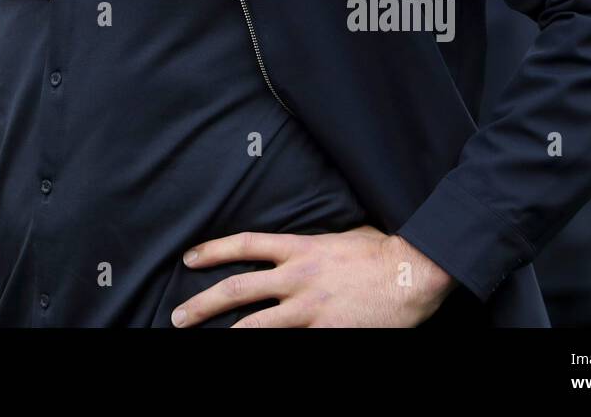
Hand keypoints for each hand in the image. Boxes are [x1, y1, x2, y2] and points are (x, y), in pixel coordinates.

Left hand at [172, 226, 455, 327]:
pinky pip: (290, 347)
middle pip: (238, 288)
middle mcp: (297, 277)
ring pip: (255, 326)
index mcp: (300, 248)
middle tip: (177, 316)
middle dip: (202, 303)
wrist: (412, 273)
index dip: (213, 251)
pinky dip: (269, 352)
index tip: (189, 258)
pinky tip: (253, 355)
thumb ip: (312, 246)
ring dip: (224, 334)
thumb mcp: (340, 235)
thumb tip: (296, 251)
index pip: (245, 244)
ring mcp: (310, 309)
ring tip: (199, 340)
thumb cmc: (381, 252)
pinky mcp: (327, 333)